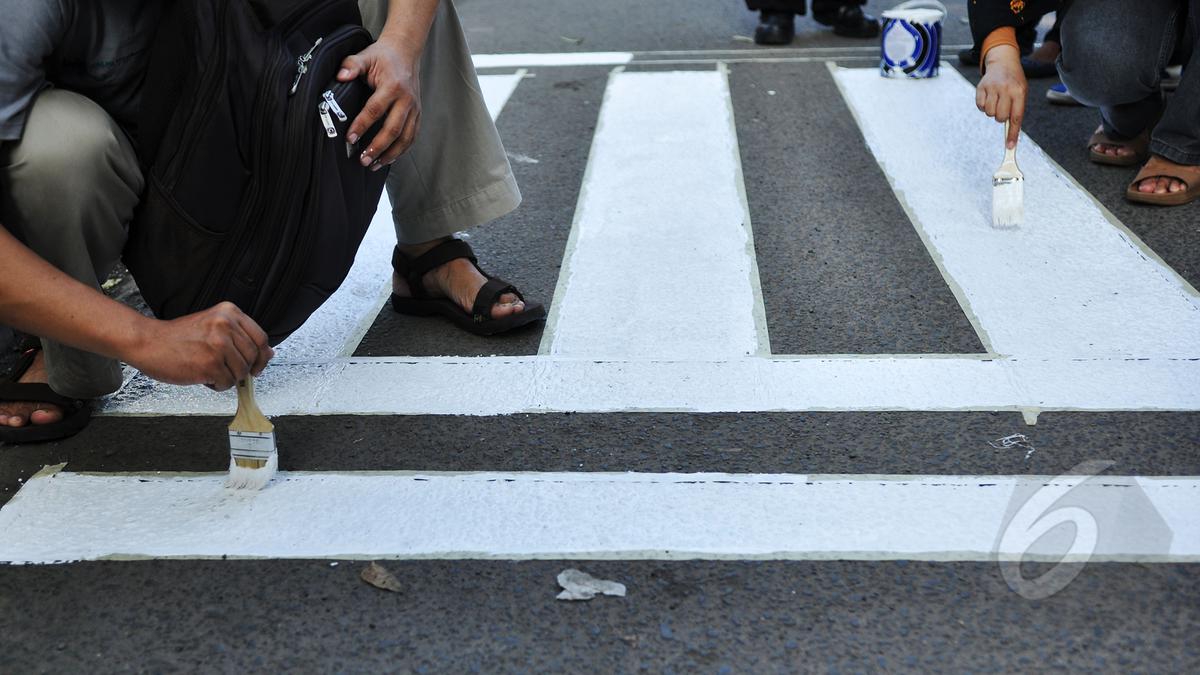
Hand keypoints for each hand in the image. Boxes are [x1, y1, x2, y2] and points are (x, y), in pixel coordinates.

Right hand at [125, 302, 273, 390]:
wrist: (148, 342)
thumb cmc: (178, 337)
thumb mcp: (212, 326)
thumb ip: (240, 337)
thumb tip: (269, 353)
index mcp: (229, 312)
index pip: (261, 337)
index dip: (262, 355)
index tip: (257, 365)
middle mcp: (225, 325)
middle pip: (253, 356)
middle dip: (243, 369)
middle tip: (227, 370)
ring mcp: (218, 344)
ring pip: (241, 372)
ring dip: (228, 377)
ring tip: (210, 370)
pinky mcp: (210, 364)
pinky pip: (227, 383)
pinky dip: (218, 385)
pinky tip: (203, 376)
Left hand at [337, 36, 420, 170]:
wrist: (406, 52)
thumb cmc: (384, 57)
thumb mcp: (365, 56)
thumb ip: (351, 65)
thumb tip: (340, 76)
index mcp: (393, 86)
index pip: (375, 110)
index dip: (362, 125)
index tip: (350, 138)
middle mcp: (407, 100)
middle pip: (393, 129)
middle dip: (378, 147)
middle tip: (363, 159)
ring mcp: (415, 109)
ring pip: (406, 138)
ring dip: (391, 154)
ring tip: (375, 164)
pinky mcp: (418, 114)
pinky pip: (412, 137)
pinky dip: (401, 150)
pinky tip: (389, 158)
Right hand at [976, 44, 1026, 148]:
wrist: (1003, 62)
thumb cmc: (1014, 82)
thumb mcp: (1021, 93)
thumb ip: (1017, 111)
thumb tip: (1011, 134)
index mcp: (1019, 92)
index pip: (1016, 117)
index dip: (1012, 134)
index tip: (1010, 146)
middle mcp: (1006, 89)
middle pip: (1000, 117)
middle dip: (1001, 117)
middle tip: (1003, 108)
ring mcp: (992, 87)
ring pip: (989, 113)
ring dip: (992, 111)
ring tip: (996, 100)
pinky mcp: (981, 87)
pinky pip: (980, 107)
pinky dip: (984, 106)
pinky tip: (989, 97)